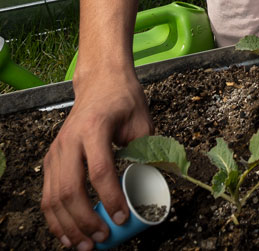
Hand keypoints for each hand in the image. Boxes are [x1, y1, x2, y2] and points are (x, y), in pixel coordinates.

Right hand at [41, 68, 151, 249]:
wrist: (100, 82)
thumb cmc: (124, 100)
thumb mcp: (142, 120)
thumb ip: (146, 151)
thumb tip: (153, 185)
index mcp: (95, 128)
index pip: (100, 170)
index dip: (111, 197)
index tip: (123, 216)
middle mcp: (70, 141)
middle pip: (71, 189)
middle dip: (85, 220)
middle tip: (102, 237)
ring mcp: (56, 151)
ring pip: (53, 197)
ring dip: (68, 226)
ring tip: (84, 245)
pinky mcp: (50, 159)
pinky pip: (47, 195)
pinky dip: (55, 219)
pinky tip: (68, 234)